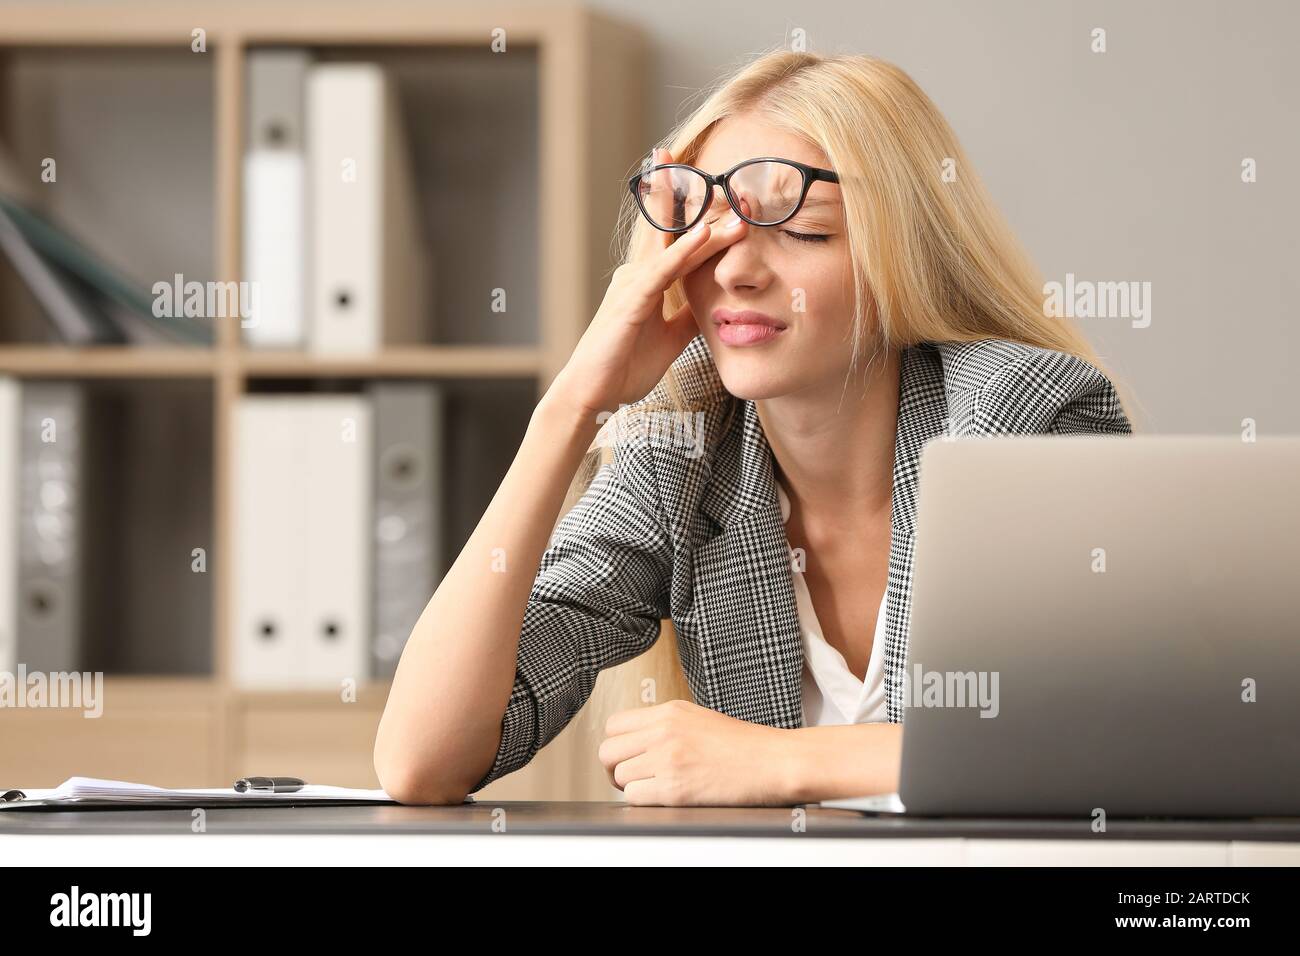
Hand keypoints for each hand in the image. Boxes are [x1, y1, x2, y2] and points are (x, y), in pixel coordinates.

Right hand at [548, 147, 748, 419]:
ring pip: (671, 242)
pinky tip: (704, 233)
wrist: (595, 394)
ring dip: (698, 216)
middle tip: (681, 152)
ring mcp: (633, 285)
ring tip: (719, 188)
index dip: (698, 214)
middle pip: (664, 224)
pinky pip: (663, 271)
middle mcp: (637, 274)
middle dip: (676, 187)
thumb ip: (689, 315)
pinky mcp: (631, 302)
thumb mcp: (671, 337)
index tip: (722, 190)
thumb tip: (714, 302)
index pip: (676, 239)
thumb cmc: (624, 366)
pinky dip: (684, 251)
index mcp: (646, 280)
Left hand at [597, 698, 791, 805]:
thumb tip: (637, 741)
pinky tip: (665, 797)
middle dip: (615, 768)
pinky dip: (644, 801)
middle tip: (633, 776)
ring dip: (632, 786)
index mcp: (669, 712)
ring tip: (656, 787)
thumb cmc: (745, 744)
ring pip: (619, 776)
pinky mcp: (675, 789)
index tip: (626, 756)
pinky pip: (634, 797)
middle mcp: (664, 732)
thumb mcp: (698, 718)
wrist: (774, 761)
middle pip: (607, 751)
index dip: (617, 745)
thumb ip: (665, 725)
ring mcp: (668, 759)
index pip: (613, 725)